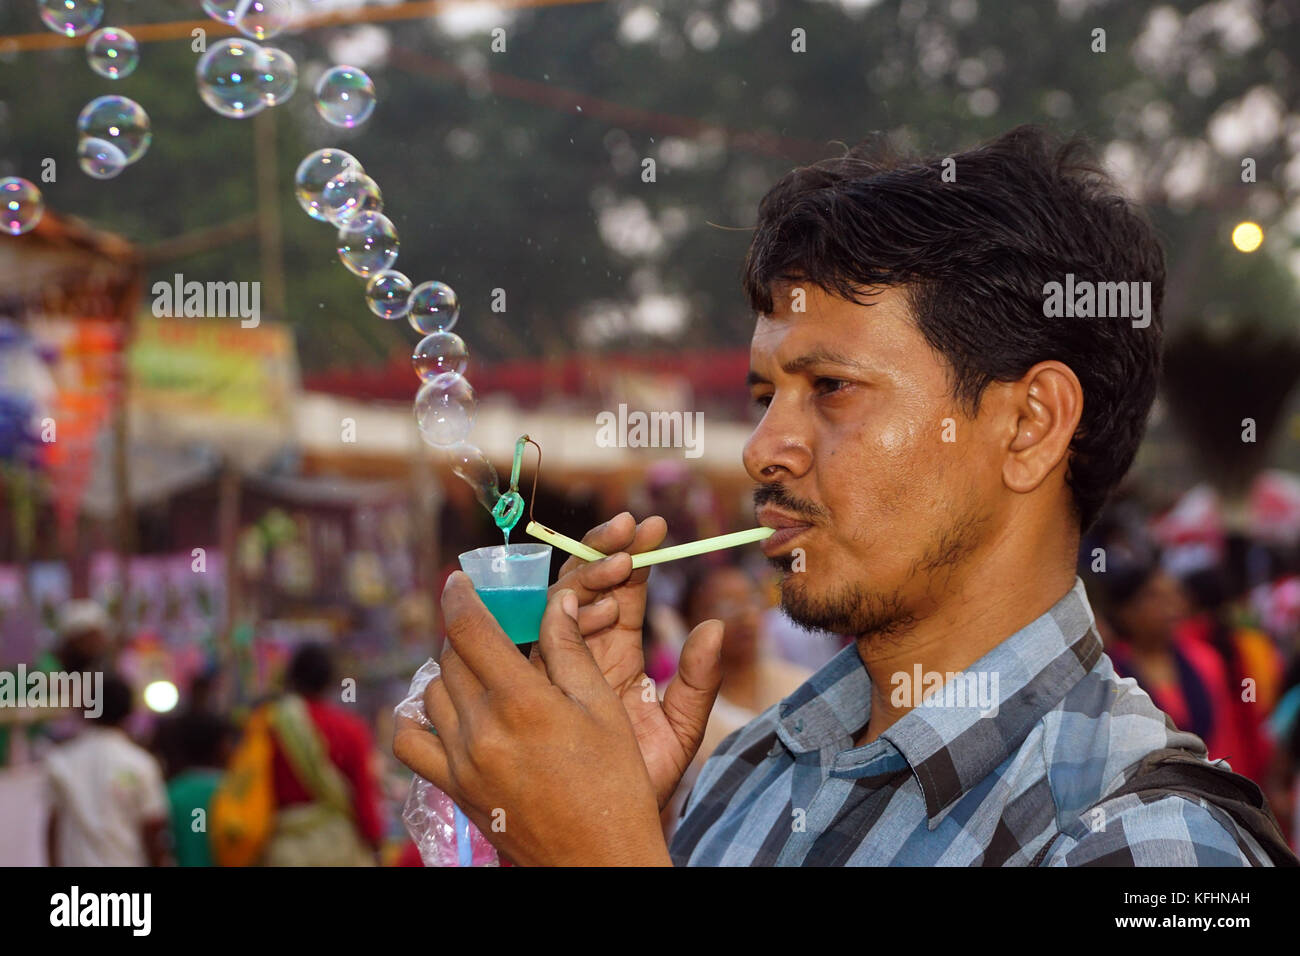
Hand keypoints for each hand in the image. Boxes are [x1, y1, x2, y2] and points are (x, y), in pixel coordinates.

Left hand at [393, 572, 671, 865]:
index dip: (460, 596)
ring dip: (450, 672)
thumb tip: (556, 602)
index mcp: (523, 704)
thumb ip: (570, 652)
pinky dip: (418, 718)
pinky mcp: (454, 790)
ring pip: (432, 693)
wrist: (599, 861)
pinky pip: (412, 742)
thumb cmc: (615, 785)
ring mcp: (461, 763)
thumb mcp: (604, 711)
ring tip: (479, 670)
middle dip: (467, 634)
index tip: (457, 579)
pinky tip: (445, 711)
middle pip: (452, 658)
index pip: (471, 630)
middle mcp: (481, 731)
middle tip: (490, 629)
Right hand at [540, 512, 724, 809]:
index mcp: (620, 651)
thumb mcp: (681, 728)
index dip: (635, 554)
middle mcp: (583, 649)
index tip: (653, 526)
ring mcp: (552, 662)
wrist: (607, 824)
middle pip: (584, 584)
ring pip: (557, 602)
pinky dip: (550, 619)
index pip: (624, 589)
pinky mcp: (529, 682)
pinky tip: (577, 611)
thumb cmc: (645, 780)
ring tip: (619, 567)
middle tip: (629, 532)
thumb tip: (716, 626)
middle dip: (605, 550)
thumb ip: (699, 680)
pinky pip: (530, 639)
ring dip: (586, 577)